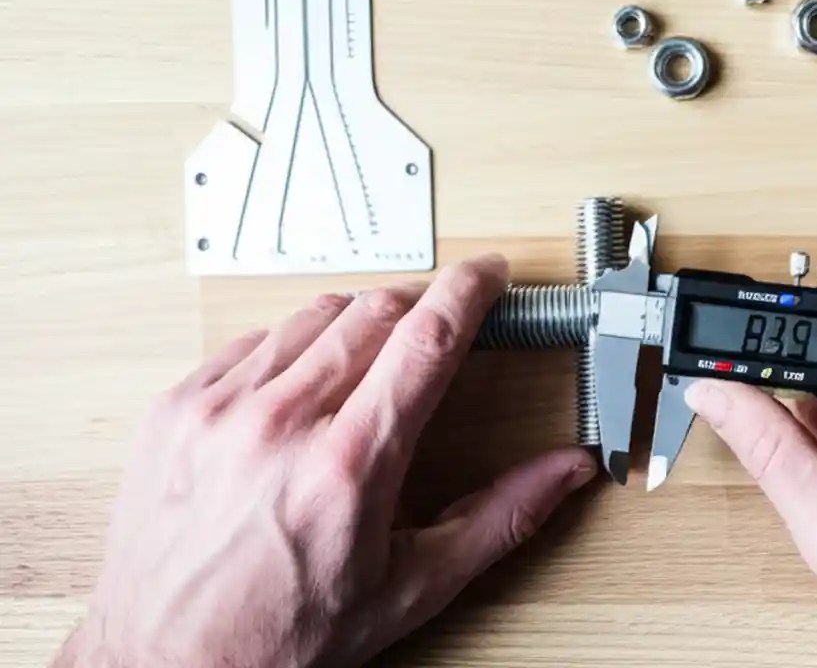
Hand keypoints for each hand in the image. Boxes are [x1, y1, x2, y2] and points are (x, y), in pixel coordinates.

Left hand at [54, 255, 596, 667]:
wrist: (165, 660)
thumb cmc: (282, 633)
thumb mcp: (411, 587)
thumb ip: (501, 518)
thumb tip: (564, 472)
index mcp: (348, 466)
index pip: (427, 339)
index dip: (469, 291)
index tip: (488, 275)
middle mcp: (279, 424)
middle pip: (374, 311)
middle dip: (421, 305)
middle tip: (440, 325)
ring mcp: (219, 409)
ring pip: (312, 315)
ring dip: (359, 321)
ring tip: (372, 362)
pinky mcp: (177, 407)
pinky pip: (251, 340)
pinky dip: (293, 346)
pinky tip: (304, 385)